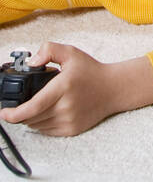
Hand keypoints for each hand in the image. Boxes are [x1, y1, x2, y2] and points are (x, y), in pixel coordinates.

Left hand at [0, 43, 152, 135]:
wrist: (114, 89)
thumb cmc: (91, 71)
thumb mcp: (70, 53)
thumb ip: (49, 50)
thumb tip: (31, 63)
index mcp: (63, 87)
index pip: (32, 107)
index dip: (13, 114)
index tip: (4, 112)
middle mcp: (66, 107)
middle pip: (30, 118)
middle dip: (21, 112)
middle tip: (23, 102)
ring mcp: (69, 120)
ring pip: (37, 126)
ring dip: (31, 118)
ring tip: (39, 104)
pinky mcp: (72, 130)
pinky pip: (47, 131)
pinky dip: (42, 123)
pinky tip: (49, 111)